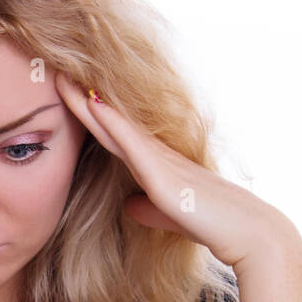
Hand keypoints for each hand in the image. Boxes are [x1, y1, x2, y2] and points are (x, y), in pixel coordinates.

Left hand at [54, 72, 286, 271]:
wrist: (247, 233)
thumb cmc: (211, 224)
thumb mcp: (169, 215)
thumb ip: (149, 208)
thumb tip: (129, 205)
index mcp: (155, 163)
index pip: (113, 134)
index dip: (88, 113)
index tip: (64, 92)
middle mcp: (156, 154)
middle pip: (110, 120)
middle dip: (81, 96)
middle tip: (54, 68)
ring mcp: (160, 161)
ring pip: (116, 125)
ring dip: (88, 100)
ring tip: (62, 75)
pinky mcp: (164, 176)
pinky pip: (131, 143)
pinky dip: (111, 122)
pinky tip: (91, 103)